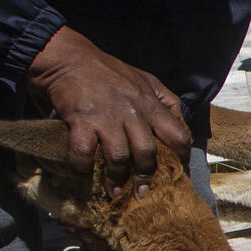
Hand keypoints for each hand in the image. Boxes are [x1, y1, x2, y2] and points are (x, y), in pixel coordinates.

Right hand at [26, 25, 190, 182]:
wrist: (70, 58)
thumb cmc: (108, 71)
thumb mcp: (144, 79)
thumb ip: (164, 99)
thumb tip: (180, 120)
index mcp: (150, 103)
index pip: (177, 134)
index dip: (180, 156)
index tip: (176, 170)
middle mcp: (132, 112)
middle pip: (147, 153)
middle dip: (145, 177)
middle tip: (141, 191)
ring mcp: (106, 117)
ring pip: (118, 157)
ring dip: (116, 178)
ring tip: (113, 191)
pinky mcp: (81, 120)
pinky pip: (84, 152)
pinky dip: (83, 166)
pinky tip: (84, 171)